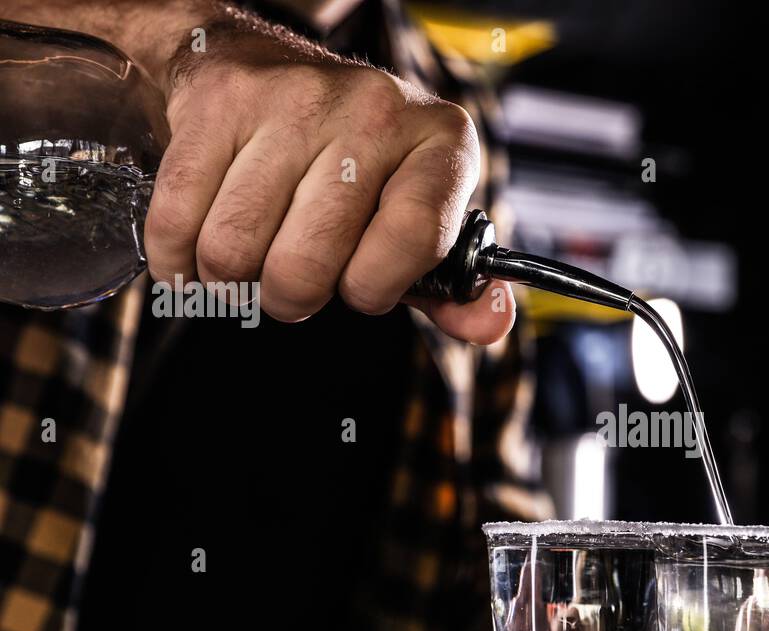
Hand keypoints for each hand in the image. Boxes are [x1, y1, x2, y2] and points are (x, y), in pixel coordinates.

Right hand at [150, 10, 511, 336]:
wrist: (268, 63)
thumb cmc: (358, 166)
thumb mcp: (419, 220)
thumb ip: (454, 288)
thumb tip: (488, 326)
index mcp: (440, 144)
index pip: (414, 239)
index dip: (376, 287)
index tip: (360, 290)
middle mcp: (374, 111)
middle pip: (309, 260)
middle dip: (291, 299)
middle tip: (291, 284)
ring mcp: (294, 101)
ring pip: (236, 248)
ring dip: (232, 283)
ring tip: (248, 265)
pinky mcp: (222, 103)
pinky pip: (180, 218)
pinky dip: (177, 263)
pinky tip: (196, 261)